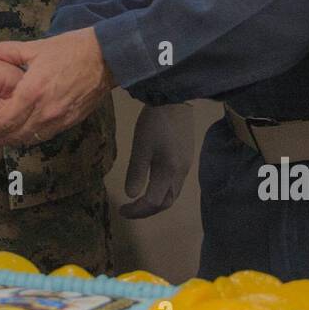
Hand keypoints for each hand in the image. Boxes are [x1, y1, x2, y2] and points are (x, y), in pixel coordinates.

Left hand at [0, 28, 112, 145]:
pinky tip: (20, 126)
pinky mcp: (68, 125)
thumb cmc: (70, 49)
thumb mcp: (35, 46)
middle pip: (10, 136)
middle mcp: (44, 113)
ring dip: (8, 137)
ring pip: (25, 141)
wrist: (107, 58)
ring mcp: (57, 122)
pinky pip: (41, 137)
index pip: (1, 121)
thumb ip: (4, 52)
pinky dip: (26, 135)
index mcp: (32, 92)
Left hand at [121, 103, 194, 218]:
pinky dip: (163, 190)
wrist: (175, 99)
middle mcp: (181, 173)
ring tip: (139, 200)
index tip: (122, 210)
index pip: (154, 202)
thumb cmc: (155, 122)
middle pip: (167, 202)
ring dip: (156, 201)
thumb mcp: (141, 147)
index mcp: (169, 172)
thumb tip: (131, 195)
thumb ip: (136, 173)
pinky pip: (176, 183)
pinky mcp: (187, 157)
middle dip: (148, 210)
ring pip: (173, 193)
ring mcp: (186, 166)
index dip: (137, 210)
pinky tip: (152, 183)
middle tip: (130, 210)